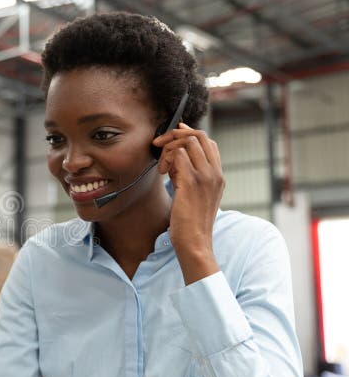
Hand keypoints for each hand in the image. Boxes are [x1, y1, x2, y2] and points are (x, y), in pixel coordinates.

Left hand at [153, 123, 223, 284]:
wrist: (195, 242)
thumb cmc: (190, 222)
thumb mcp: (195, 194)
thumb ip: (189, 174)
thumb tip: (176, 158)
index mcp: (218, 175)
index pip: (208, 142)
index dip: (188, 134)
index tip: (171, 138)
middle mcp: (215, 173)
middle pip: (199, 136)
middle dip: (176, 135)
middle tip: (160, 145)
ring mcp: (205, 176)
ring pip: (187, 142)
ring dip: (169, 149)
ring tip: (163, 167)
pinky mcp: (191, 182)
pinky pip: (179, 155)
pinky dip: (167, 159)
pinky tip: (162, 173)